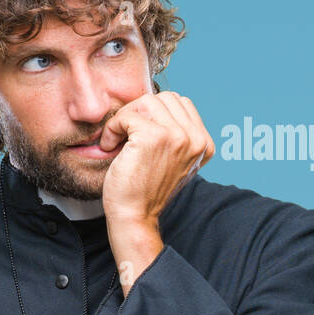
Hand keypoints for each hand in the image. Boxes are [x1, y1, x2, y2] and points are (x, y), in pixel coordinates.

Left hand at [98, 91, 214, 227]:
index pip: (181, 104)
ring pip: (146, 102)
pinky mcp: (153, 137)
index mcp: (203, 144)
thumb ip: (174, 136)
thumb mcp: (171, 161)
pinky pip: (127, 116)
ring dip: (125, 118)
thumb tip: (155, 107)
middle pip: (164, 98)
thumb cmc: (145, 190)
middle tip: (124, 134)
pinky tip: (110, 146)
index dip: (153, 113)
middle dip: (139, 111)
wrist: (135, 216)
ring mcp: (177, 136)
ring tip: (117, 140)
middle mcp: (195, 138)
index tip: (138, 134)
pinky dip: (113, 127)